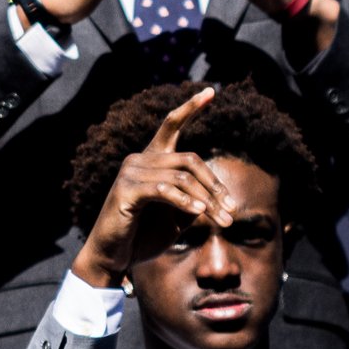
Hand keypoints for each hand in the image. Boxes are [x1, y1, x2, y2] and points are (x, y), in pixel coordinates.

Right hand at [71, 88, 220, 288]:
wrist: (115, 257)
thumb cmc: (145, 236)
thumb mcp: (177, 216)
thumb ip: (194, 198)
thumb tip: (219, 196)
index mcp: (152, 160)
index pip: (171, 125)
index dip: (191, 107)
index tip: (211, 91)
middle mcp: (140, 159)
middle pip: (190, 160)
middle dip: (215, 186)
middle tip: (233, 211)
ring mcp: (130, 172)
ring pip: (182, 178)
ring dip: (208, 202)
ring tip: (224, 222)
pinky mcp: (125, 190)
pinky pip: (165, 191)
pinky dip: (186, 203)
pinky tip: (200, 214)